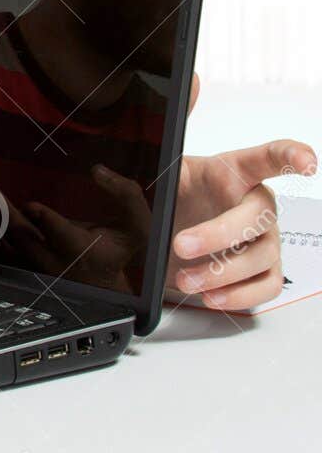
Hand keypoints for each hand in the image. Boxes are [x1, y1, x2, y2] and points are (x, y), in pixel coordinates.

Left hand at [0, 159, 149, 290]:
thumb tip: (97, 170)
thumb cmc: (117, 247)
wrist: (99, 283)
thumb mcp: (136, 221)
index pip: (57, 234)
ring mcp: (26, 264)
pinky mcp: (12, 265)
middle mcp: (47, 260)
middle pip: (13, 230)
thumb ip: (124, 193)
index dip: (44, 220)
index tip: (31, 205)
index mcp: (79, 250)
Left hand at [169, 139, 317, 309]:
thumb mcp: (168, 177)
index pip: (269, 158)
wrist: (172, 227)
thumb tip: (146, 176)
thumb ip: (167, 173)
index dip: (291, 157)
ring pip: (261, 257)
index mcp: (236, 173)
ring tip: (186, 278)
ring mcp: (265, 238)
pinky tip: (212, 295)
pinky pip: (266, 286)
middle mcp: (257, 205)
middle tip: (181, 245)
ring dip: (221, 272)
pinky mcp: (262, 269)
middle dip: (218, 235)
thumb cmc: (179, 196)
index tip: (306, 163)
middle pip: (258, 219)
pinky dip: (239, 295)